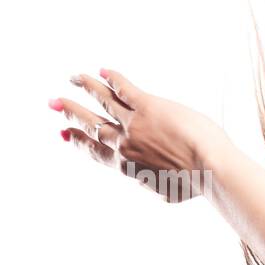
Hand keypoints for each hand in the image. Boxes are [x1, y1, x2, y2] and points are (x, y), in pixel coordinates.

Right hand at [49, 69, 226, 202]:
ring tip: (74, 78)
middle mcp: (124, 144)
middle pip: (92, 124)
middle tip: (54, 103)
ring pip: (104, 101)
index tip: (66, 134)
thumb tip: (146, 179)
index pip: (96, 151)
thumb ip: (150, 183)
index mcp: (127, 166)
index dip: (79, 141)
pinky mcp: (149, 106)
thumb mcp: (166, 193)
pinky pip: (124, 89)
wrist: (209, 169)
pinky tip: (103, 71)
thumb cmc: (194, 184)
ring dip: (87, 88)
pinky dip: (112, 79)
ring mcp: (134, 123)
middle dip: (71, 113)